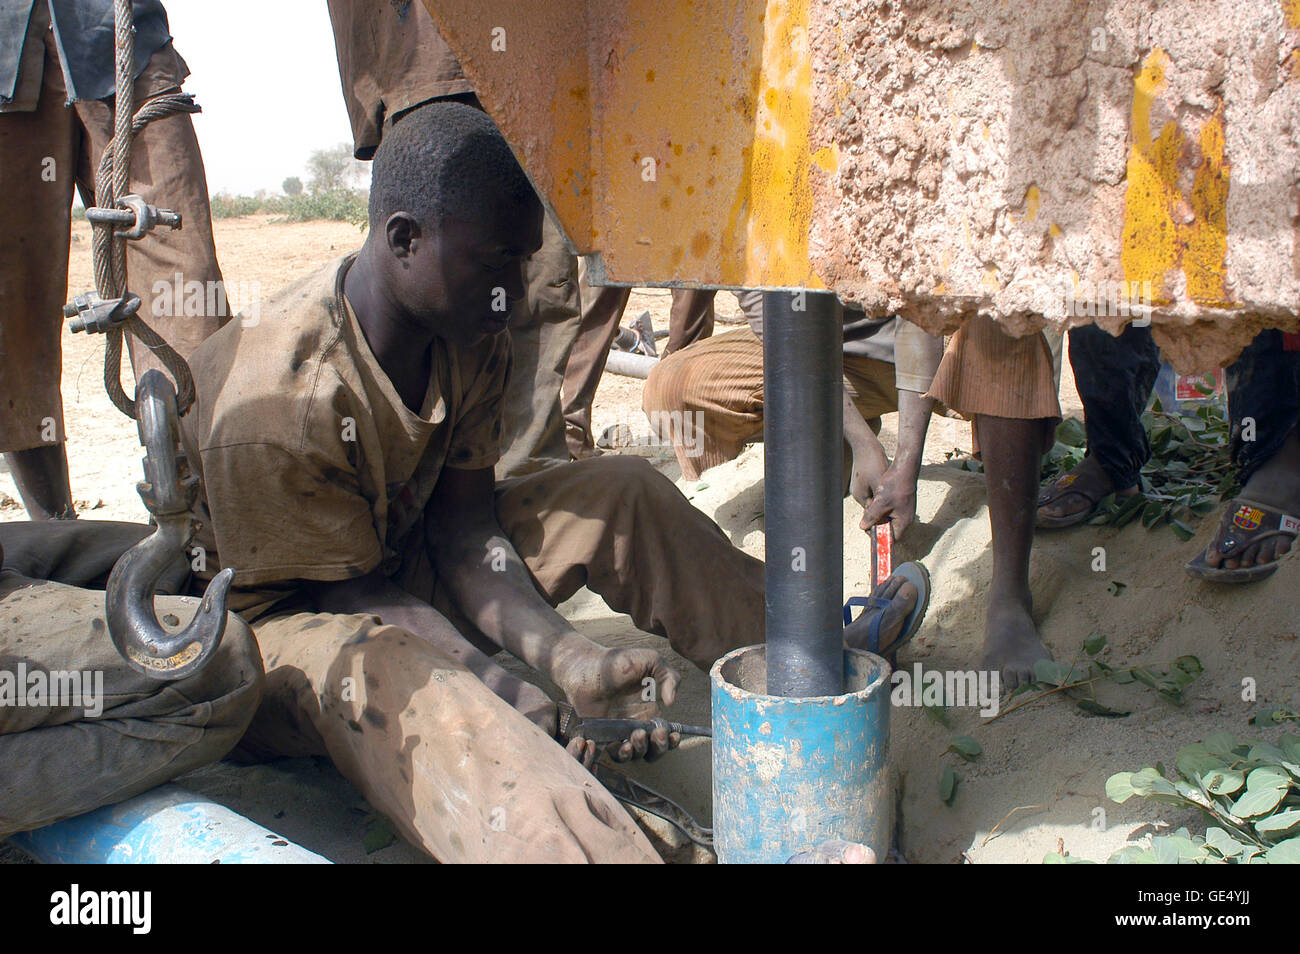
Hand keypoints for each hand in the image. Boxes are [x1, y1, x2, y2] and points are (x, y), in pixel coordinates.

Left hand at [556, 645, 681, 761]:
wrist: (587, 666)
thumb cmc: (619, 661)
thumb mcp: (651, 661)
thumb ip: (670, 677)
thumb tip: (671, 703)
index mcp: (649, 712)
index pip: (665, 735)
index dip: (672, 740)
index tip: (672, 734)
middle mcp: (636, 725)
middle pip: (653, 750)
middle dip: (659, 747)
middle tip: (655, 733)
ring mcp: (618, 732)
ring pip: (635, 755)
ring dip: (641, 750)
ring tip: (637, 734)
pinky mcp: (602, 736)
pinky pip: (613, 753)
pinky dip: (620, 754)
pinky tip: (622, 743)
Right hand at [848, 440, 889, 513]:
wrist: (865, 445)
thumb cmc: (872, 462)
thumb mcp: (879, 483)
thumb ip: (880, 499)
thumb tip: (884, 513)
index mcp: (860, 497)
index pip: (873, 512)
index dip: (884, 513)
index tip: (895, 512)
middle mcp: (858, 493)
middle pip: (874, 505)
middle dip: (884, 503)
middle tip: (896, 500)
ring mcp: (859, 486)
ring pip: (875, 496)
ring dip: (884, 495)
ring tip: (892, 490)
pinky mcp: (863, 479)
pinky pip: (874, 488)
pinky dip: (881, 487)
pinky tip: (887, 482)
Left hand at [859, 463, 919, 537]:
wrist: (904, 469)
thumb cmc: (895, 485)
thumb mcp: (880, 502)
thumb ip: (871, 516)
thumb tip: (863, 527)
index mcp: (903, 521)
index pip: (892, 539)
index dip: (880, 537)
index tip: (869, 530)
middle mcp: (905, 518)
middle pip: (888, 530)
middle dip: (876, 524)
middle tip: (867, 517)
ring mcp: (903, 511)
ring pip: (887, 520)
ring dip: (877, 516)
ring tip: (871, 506)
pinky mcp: (900, 504)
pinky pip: (889, 512)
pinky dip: (880, 509)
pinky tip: (875, 501)